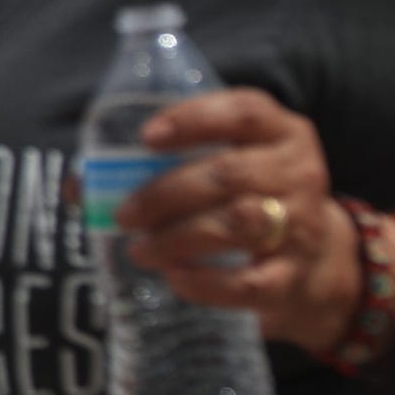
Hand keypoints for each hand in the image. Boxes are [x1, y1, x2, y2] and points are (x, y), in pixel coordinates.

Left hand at [114, 89, 353, 354]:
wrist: (312, 263)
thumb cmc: (243, 200)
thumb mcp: (218, 168)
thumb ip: (159, 164)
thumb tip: (81, 185)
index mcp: (278, 132)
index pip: (244, 111)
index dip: (195, 119)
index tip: (147, 137)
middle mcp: (297, 172)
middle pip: (229, 174)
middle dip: (166, 193)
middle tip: (124, 214)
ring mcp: (302, 225)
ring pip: (239, 223)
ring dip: (178, 236)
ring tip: (141, 249)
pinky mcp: (293, 277)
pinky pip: (248, 282)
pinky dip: (206, 282)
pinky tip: (176, 277)